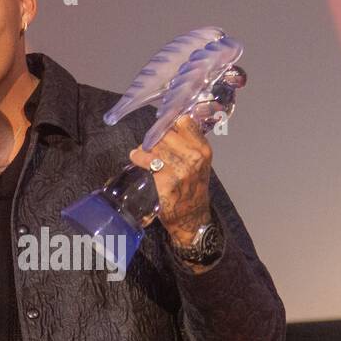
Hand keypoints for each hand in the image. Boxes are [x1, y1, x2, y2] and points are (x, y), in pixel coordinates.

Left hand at [127, 114, 212, 246]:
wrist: (192, 219)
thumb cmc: (193, 188)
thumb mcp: (199, 163)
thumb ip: (188, 143)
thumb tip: (170, 123)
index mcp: (203, 150)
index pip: (184, 122)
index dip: (170, 123)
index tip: (162, 128)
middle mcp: (195, 158)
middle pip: (166, 133)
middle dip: (154, 137)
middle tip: (149, 143)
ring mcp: (181, 171)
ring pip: (155, 145)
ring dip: (144, 147)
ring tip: (140, 152)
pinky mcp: (167, 183)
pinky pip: (147, 161)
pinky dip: (138, 158)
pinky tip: (136, 159)